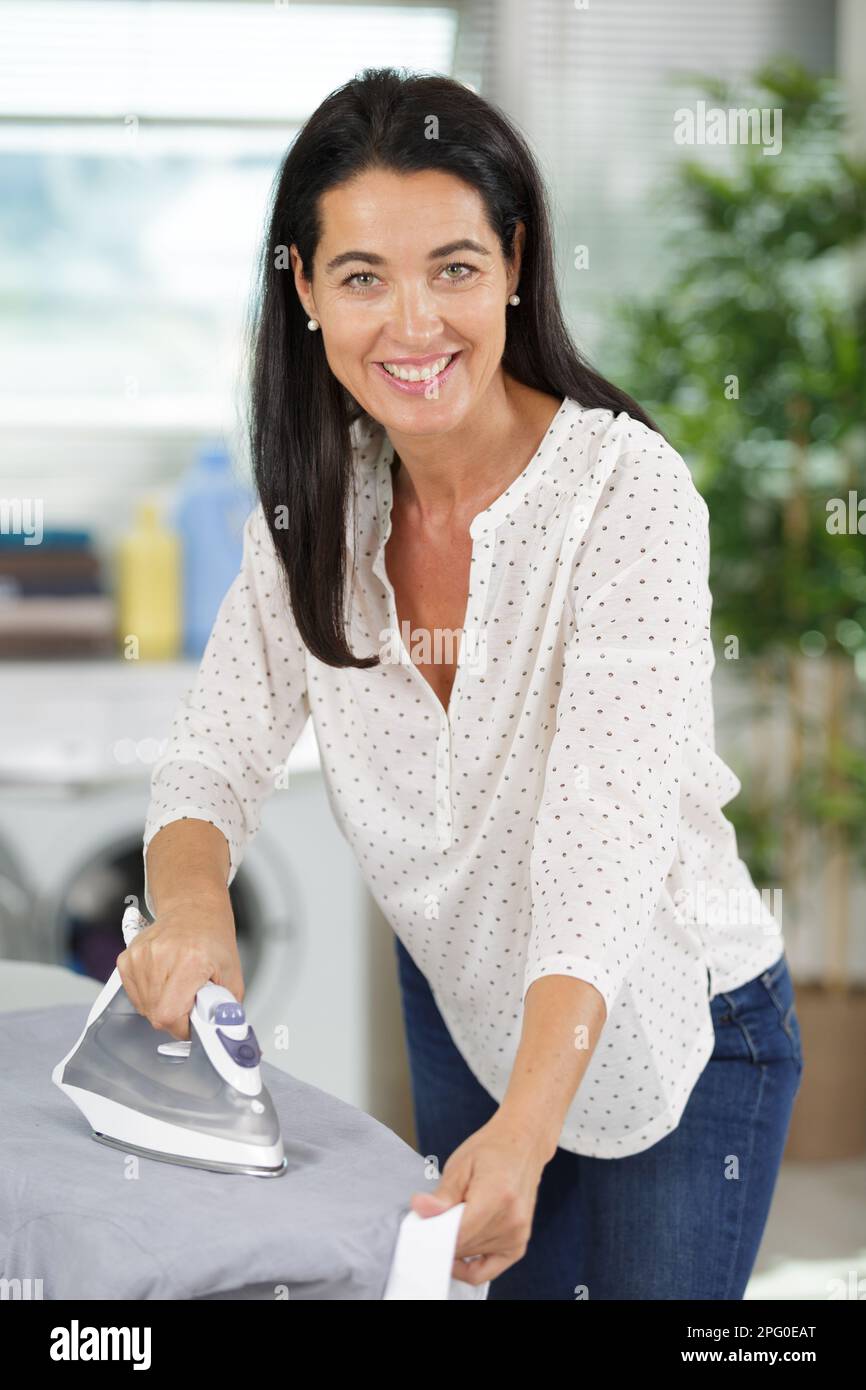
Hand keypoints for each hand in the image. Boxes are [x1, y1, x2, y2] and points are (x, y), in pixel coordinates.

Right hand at [116, 893, 242, 1040]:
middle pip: (156, 1014)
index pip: (170, 1014)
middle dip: (175, 1017)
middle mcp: (160, 957)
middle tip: (189, 1000)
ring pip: (144, 1007)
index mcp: (189, 961)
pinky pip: (135, 995)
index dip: (182, 1027)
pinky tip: (163, 979)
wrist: (191, 908)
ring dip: (161, 1005)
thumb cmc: (211, 937)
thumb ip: (227, 1007)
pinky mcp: (127, 958)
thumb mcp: (232, 972)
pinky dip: (149, 995)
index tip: (192, 1023)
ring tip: (177, 985)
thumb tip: (223, 1031)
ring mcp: (140, 957)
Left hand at [410, 1111, 551, 1285]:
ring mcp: (518, 1235)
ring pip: (471, 1258)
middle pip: (463, 1248)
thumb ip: (442, 1194)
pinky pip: (488, 1270)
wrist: (523, 1143)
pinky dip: (470, 1266)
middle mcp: (511, 1221)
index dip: (433, 1236)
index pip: (457, 1235)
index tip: (420, 1229)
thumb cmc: (492, 1149)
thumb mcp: (461, 1164)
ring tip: (451, 1222)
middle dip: (441, 1239)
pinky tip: (459, 1252)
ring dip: (455, 1247)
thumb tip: (420, 1210)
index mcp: (497, 1198)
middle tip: (431, 1221)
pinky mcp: (519, 1244)